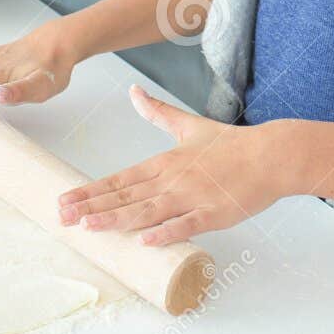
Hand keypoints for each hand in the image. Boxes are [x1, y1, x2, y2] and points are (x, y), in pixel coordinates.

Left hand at [58, 86, 285, 245]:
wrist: (271, 155)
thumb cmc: (232, 144)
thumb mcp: (189, 125)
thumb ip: (158, 111)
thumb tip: (133, 91)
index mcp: (164, 162)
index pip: (119, 179)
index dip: (90, 190)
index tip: (64, 199)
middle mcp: (172, 180)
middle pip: (126, 196)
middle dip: (91, 207)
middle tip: (62, 217)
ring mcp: (192, 197)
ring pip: (148, 211)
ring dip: (117, 220)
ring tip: (89, 227)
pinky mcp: (213, 213)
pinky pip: (186, 225)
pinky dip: (165, 233)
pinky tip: (145, 241)